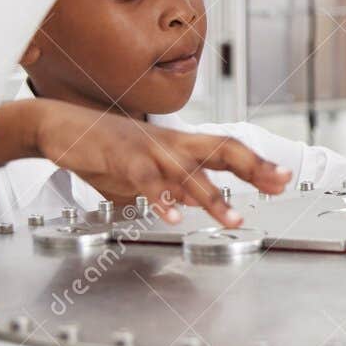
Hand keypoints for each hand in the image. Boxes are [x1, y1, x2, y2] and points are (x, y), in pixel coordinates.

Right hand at [29, 100, 290, 225]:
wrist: (61, 125)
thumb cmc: (105, 148)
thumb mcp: (148, 170)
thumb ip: (174, 185)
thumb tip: (198, 202)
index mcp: (180, 145)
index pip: (229, 150)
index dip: (258, 164)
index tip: (284, 178)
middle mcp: (171, 143)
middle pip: (222, 150)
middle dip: (253, 168)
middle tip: (278, 185)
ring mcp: (148, 149)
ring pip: (188, 171)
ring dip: (212, 197)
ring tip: (233, 219)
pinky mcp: (120, 157)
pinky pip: (144, 179)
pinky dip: (160, 198)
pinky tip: (172, 216)